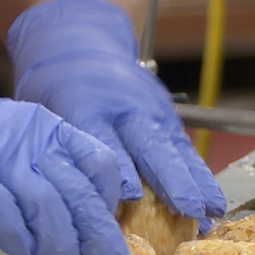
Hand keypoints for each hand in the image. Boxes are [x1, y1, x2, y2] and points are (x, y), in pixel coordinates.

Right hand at [0, 64, 133, 254]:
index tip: (108, 226)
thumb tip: (65, 215)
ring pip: (51, 207)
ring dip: (63, 245)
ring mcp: (0, 159)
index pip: (98, 161)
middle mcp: (30, 140)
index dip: (109, 198)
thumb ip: (37, 170)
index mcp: (44, 128)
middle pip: (82, 192)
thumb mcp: (6, 141)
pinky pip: (8, 216)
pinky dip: (22, 240)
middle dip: (103, 237)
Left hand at [7, 0, 225, 225]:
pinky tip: (212, 204)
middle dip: (171, 180)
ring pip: (175, 149)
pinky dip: (200, 179)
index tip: (131, 195)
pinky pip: (185, 152)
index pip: (103, 137)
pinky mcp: (167, 119)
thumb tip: (63, 208)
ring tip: (210, 211)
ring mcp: (151, 112)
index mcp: (85, 105)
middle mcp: (125, 109)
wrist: (80, 43)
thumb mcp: (43, 114)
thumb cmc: (55, 88)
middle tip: (187, 208)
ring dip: (195, 182)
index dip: (118, 166)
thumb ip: (56, 153)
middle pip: (150, 145)